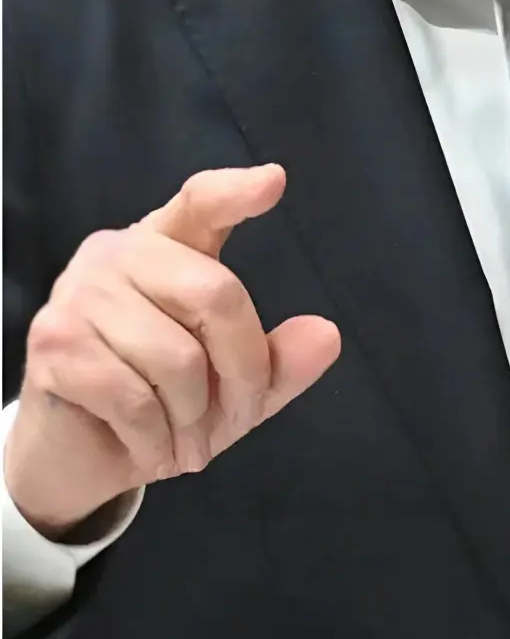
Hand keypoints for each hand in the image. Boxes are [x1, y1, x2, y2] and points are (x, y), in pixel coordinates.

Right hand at [5, 165, 339, 538]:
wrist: (78, 457)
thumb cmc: (163, 403)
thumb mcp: (234, 387)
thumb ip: (280, 361)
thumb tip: (327, 336)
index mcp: (171, 243)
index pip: (202, 203)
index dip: (236, 192)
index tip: (274, 181)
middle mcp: (120, 253)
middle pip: (216, 294)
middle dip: (243, 371)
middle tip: (242, 416)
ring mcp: (80, 295)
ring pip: (177, 357)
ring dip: (195, 418)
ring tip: (191, 442)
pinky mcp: (54, 346)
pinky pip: (133, 398)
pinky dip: (156, 439)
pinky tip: (154, 451)